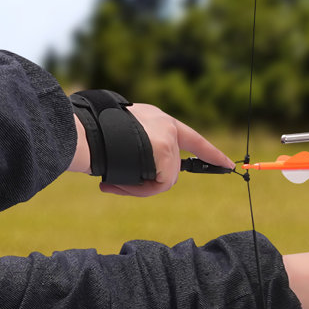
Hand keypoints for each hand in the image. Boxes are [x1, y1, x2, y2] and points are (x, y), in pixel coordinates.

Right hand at [69, 105, 234, 196]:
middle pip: (171, 167)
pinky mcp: (164, 150)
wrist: (81, 132)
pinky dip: (140, 190)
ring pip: (164, 179)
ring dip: (140, 188)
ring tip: (112, 183)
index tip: (228, 164)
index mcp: (155, 118)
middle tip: (116, 186)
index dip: (210, 153)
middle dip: (148, 182)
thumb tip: (142, 176)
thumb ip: (138, 150)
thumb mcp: (118, 137)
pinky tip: (117, 184)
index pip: (190, 137)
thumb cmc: (89, 137)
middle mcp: (166, 124)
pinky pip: (160, 184)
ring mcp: (167, 137)